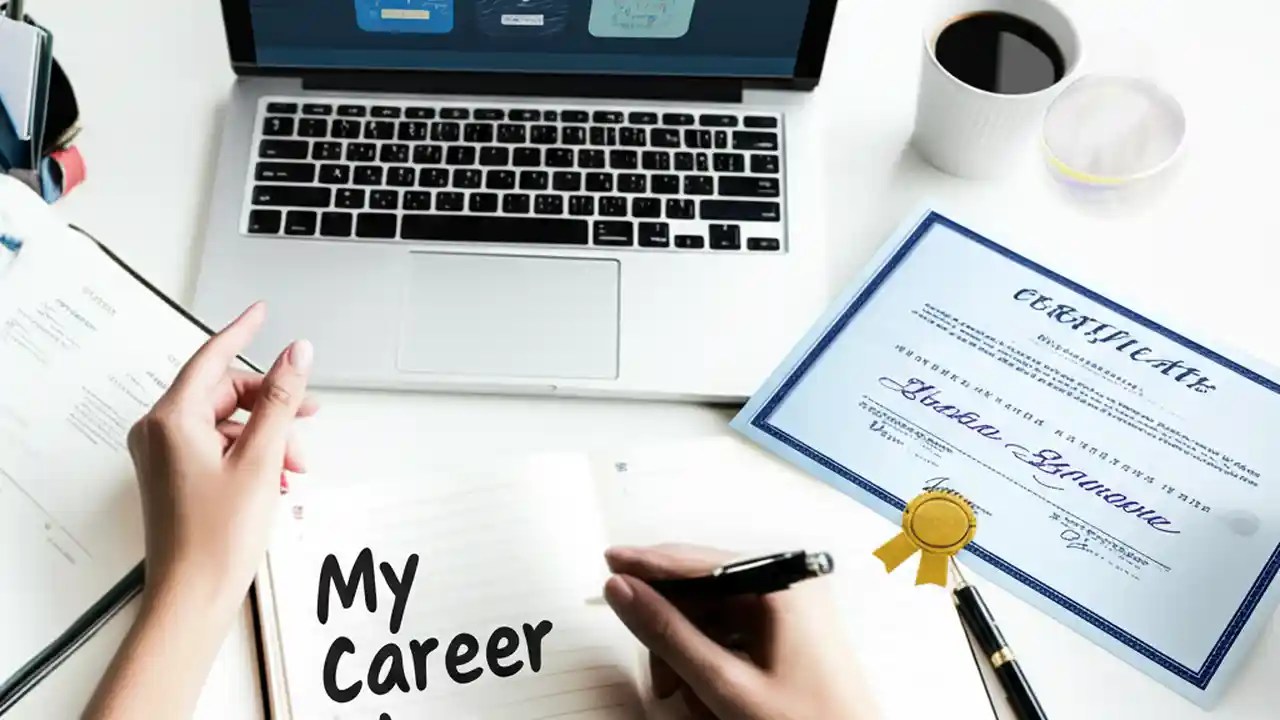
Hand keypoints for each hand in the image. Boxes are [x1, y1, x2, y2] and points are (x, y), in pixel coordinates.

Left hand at [128, 302, 316, 611]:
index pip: (213, 357)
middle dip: (271, 406)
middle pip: (224, 393)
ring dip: (267, 437)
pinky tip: (275, 480)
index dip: (242, 331)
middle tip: (308, 416)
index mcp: (173, 419)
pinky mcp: (172, 475)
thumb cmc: (217, 538)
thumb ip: (282, 400)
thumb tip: (296, 355)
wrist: (193, 595)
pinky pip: (216, 446)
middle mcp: (159, 431)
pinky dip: (250, 454)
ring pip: (226, 422)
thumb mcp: (262, 459)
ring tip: (294, 468)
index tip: (261, 313)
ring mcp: (163, 455)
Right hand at [604, 545, 877, 719]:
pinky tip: (706, 696)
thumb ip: (669, 634)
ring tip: (684, 697)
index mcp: (781, 586)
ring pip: (713, 616)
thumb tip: (622, 590)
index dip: (649, 565)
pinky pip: (733, 634)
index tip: (610, 563)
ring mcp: (790, 611)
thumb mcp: (725, 683)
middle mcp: (788, 587)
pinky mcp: (789, 634)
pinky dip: (711, 661)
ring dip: (688, 654)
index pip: (698, 561)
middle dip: (671, 631)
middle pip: (703, 590)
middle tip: (658, 677)